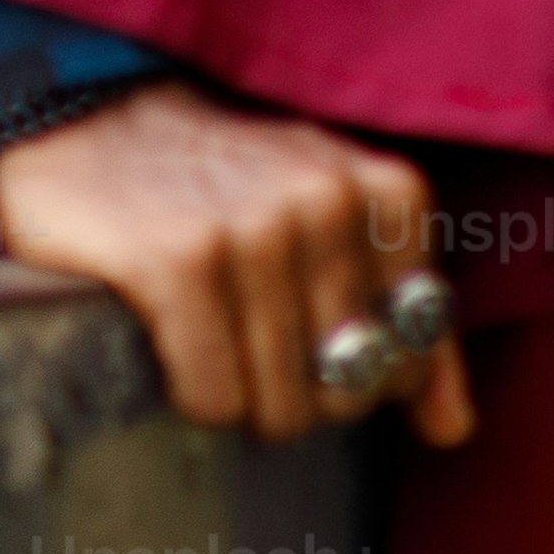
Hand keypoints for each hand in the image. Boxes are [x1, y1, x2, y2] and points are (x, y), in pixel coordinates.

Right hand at [0, 85, 477, 446]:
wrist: (101, 122)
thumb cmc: (229, 188)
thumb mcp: (336, 225)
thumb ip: (406, 320)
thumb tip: (452, 431)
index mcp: (388, 191)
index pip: (416, 346)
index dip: (369, 377)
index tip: (319, 360)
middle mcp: (331, 202)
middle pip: (350, 383)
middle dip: (304, 400)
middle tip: (258, 367)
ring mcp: (256, 229)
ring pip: (282, 399)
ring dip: (248, 407)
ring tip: (218, 362)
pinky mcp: (178, 261)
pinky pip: (214, 392)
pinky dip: (200, 401)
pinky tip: (178, 364)